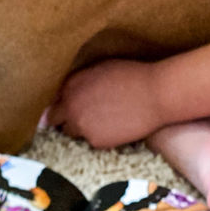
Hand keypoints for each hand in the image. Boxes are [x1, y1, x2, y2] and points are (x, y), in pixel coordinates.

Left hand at [46, 59, 164, 147]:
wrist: (155, 95)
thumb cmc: (133, 76)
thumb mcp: (100, 69)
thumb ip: (80, 81)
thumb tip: (70, 92)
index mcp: (70, 84)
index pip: (53, 99)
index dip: (62, 102)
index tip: (68, 106)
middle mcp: (70, 106)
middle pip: (54, 119)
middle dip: (62, 119)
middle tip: (77, 118)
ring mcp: (81, 125)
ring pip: (70, 132)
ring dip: (79, 129)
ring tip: (98, 122)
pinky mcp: (95, 141)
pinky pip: (89, 142)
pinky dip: (97, 137)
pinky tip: (112, 127)